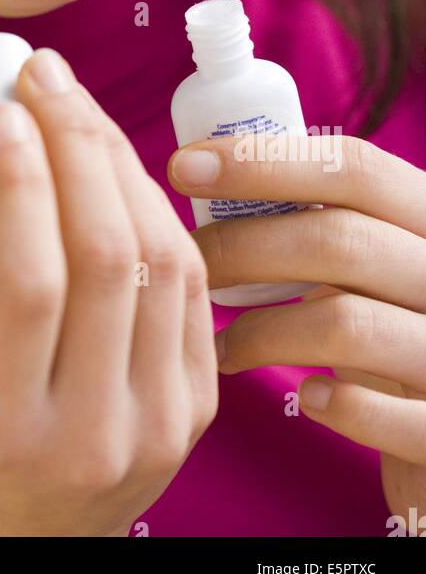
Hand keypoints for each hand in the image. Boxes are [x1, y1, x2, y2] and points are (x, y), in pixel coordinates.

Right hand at [0, 48, 218, 536]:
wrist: (37, 536)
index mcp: (7, 425)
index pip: (27, 280)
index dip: (18, 180)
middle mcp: (93, 432)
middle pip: (105, 257)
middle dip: (75, 145)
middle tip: (41, 76)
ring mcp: (160, 423)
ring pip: (161, 260)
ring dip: (118, 164)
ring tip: (74, 109)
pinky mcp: (201, 406)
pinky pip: (191, 283)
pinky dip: (155, 210)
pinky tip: (116, 167)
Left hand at [167, 133, 425, 526]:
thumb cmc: (391, 316)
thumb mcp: (375, 252)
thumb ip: (318, 214)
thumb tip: (202, 170)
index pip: (353, 167)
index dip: (262, 161)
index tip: (183, 167)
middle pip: (340, 240)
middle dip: (243, 247)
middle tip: (186, 262)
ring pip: (346, 323)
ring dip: (260, 332)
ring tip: (220, 346)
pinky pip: (377, 412)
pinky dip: (330, 403)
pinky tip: (304, 397)